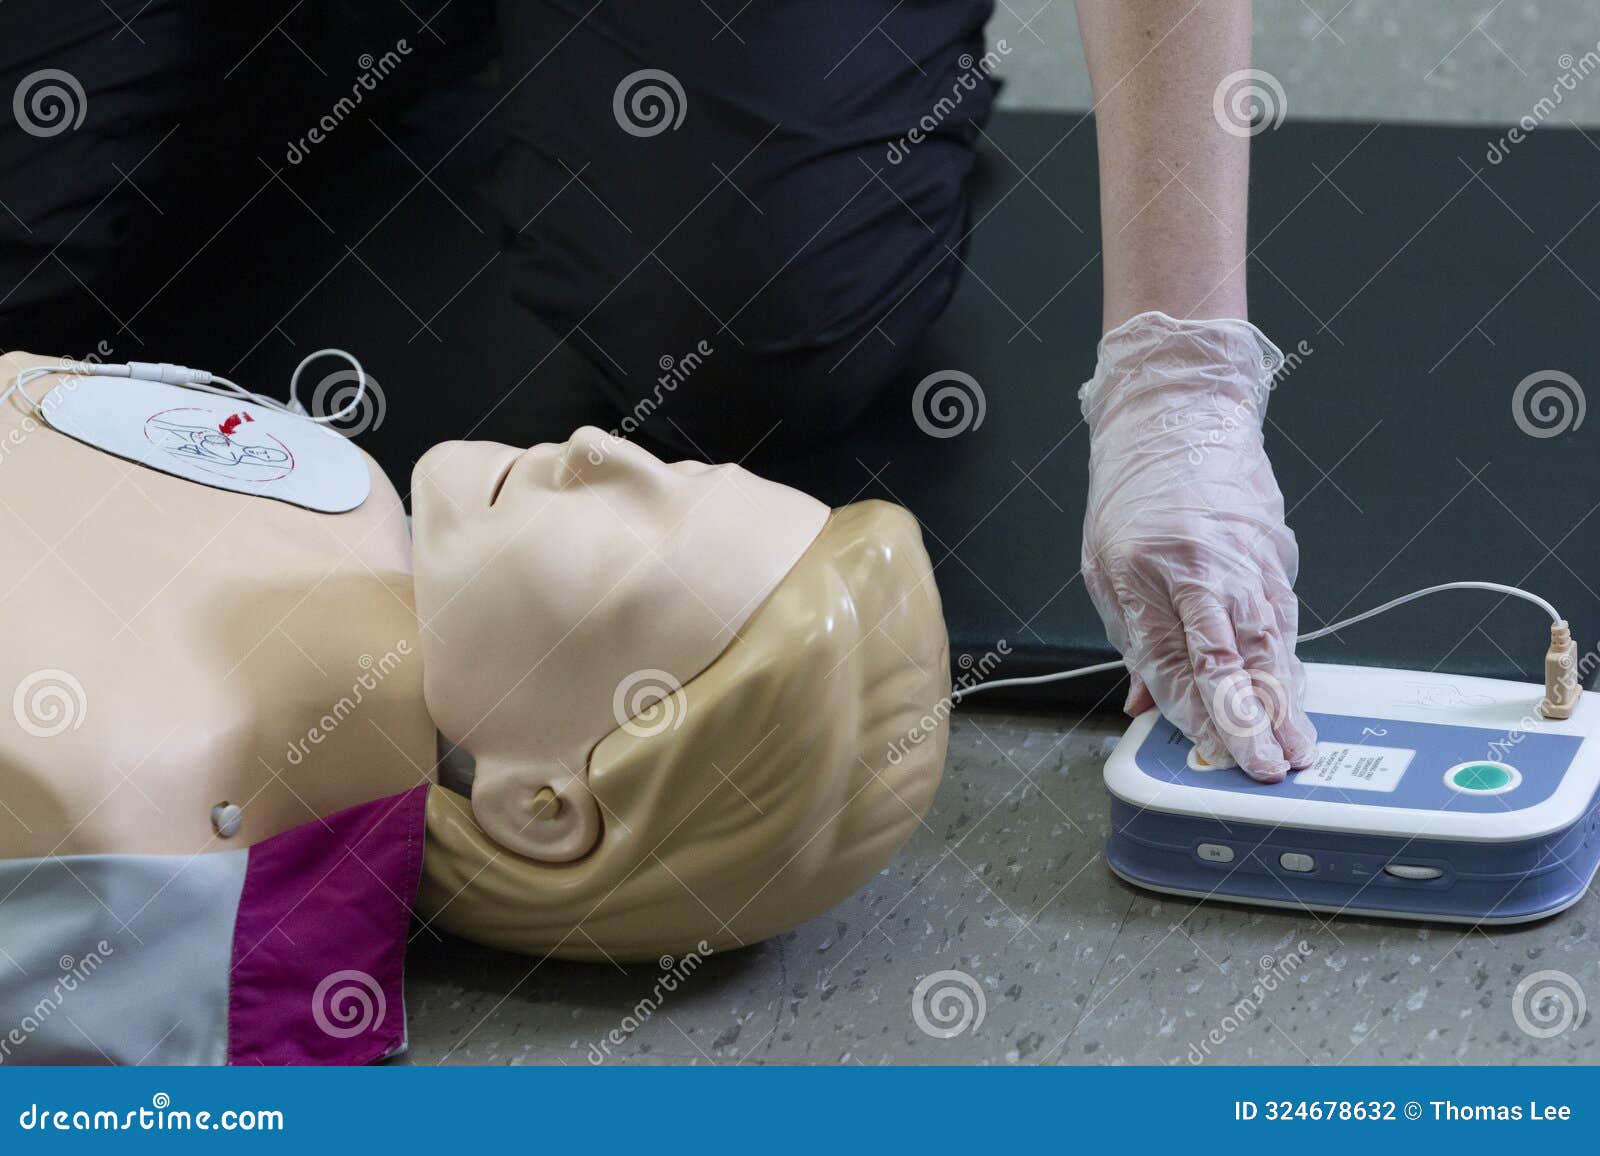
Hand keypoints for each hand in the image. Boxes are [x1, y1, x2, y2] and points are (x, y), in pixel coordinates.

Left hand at [1080, 311, 1316, 782]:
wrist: (1182, 415)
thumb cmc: (1134, 490)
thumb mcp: (1107, 566)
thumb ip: (1136, 639)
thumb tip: (1149, 705)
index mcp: (1155, 569)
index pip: (1184, 659)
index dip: (1204, 711)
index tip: (1218, 751)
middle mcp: (1209, 569)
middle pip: (1238, 657)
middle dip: (1258, 717)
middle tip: (1276, 765)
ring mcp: (1251, 562)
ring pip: (1270, 644)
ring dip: (1285, 700)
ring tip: (1299, 748)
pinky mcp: (1276, 558)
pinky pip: (1283, 622)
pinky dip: (1288, 664)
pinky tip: (1294, 699)